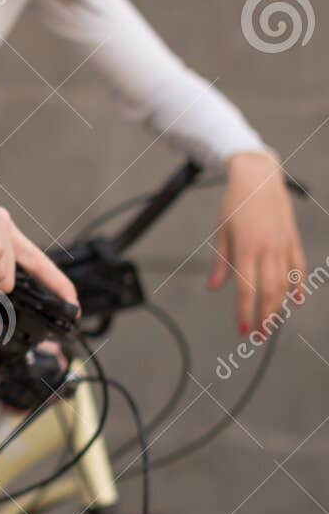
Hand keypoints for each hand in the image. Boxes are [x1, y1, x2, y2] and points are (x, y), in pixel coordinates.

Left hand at [209, 150, 306, 335]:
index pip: (246, 288)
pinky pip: (298, 267)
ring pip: (285, 283)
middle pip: (269, 291)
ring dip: (279, 306)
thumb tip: (215, 288)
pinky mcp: (292, 240)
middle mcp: (268, 249)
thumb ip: (221, 262)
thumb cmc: (235, 203)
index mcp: (246, 247)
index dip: (245, 311)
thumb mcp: (221, 230)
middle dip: (264, 316)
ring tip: (271, 323)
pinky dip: (298, 286)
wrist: (259, 177)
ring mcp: (283, 245)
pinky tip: (296, 301)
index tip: (242, 330)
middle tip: (258, 335)